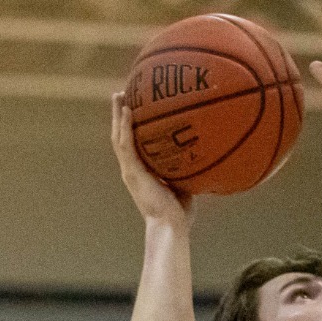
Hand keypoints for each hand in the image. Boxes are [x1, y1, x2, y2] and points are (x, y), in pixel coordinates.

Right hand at [110, 91, 190, 227]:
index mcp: (140, 174)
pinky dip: (126, 126)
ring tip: (119, 95)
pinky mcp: (132, 172)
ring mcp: (130, 171)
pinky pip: (127, 144)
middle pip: (120, 137)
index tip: (133, 109)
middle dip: (119, 115)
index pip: (131, 146)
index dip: (130, 128)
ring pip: (119, 137)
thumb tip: (203, 156)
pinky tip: (128, 109)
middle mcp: (131, 170)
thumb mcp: (183, 185)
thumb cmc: (179, 213)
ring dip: (118, 115)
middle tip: (121, 94)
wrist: (170, 226)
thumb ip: (186, 171)